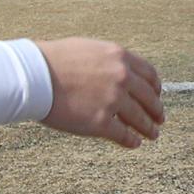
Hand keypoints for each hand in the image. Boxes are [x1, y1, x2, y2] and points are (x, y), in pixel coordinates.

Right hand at [38, 39, 164, 148]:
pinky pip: (123, 135)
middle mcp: (121, 78)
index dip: (156, 87)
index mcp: (119, 57)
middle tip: (159, 118)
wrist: (34, 75)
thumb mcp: (88, 49)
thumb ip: (108, 61)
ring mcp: (112, 101)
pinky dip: (131, 141)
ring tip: (152, 134)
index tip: (157, 95)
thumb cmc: (53, 60)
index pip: (149, 74)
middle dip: (156, 110)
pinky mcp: (100, 122)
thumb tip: (118, 71)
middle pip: (149, 98)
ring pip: (140, 119)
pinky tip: (134, 143)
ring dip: (149, 128)